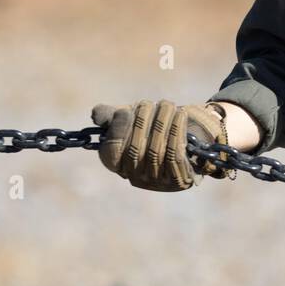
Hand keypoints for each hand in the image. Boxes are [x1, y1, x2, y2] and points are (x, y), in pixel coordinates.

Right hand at [91, 99, 230, 191]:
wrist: (188, 139)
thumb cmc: (152, 127)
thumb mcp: (130, 119)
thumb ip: (111, 116)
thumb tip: (96, 114)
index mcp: (119, 165)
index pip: (110, 153)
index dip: (116, 132)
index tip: (124, 111)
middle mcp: (136, 177)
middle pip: (135, 150)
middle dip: (142, 123)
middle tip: (149, 104)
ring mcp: (157, 181)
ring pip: (156, 151)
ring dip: (162, 124)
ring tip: (167, 105)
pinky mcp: (178, 180)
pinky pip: (175, 155)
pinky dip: (177, 132)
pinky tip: (180, 115)